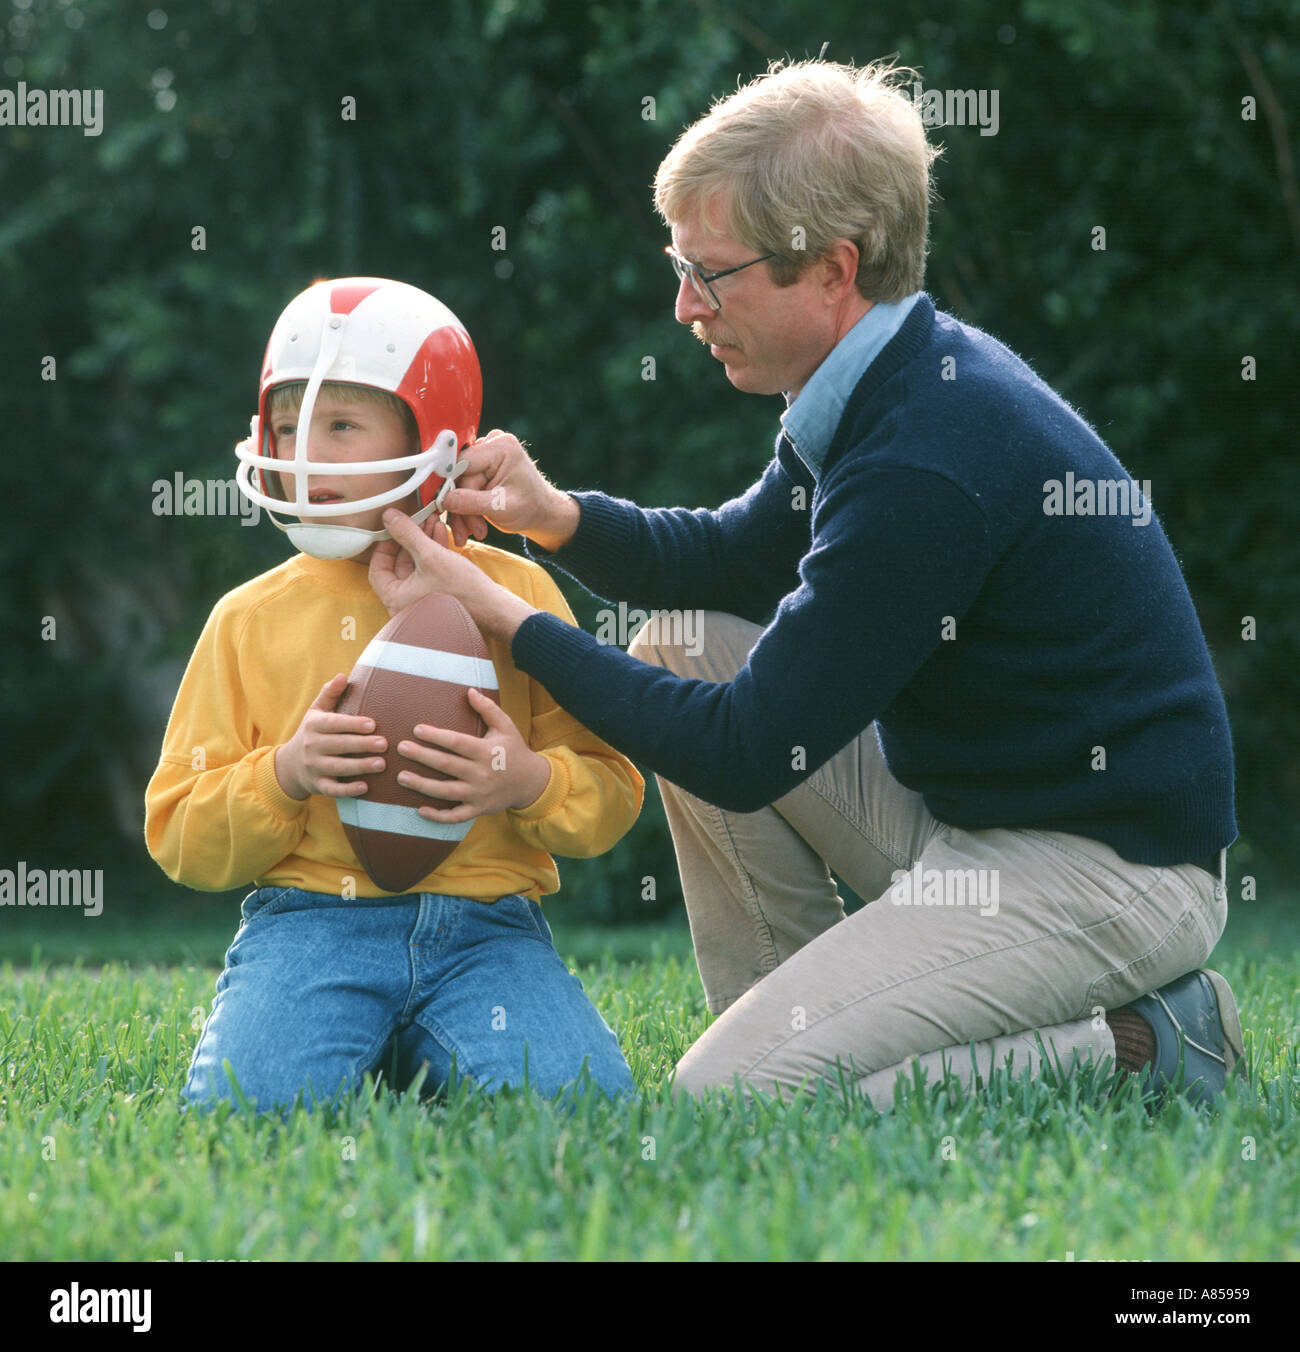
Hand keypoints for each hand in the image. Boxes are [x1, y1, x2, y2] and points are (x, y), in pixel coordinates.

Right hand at [274, 673, 386, 800]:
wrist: (290, 765)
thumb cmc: (313, 732)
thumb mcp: (316, 712)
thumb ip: (330, 693)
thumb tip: (343, 675)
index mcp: (314, 725)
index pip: (333, 724)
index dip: (352, 724)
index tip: (373, 724)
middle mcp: (311, 746)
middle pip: (338, 745)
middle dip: (361, 745)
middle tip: (385, 744)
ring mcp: (314, 767)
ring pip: (337, 768)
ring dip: (360, 767)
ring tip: (382, 764)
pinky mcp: (318, 786)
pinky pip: (333, 790)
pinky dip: (348, 790)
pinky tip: (365, 787)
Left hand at [368, 509, 538, 641]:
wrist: (494, 609)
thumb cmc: (462, 590)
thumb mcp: (431, 556)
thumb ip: (407, 534)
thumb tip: (389, 516)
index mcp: (396, 599)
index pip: (378, 569)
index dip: (385, 545)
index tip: (395, 528)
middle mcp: (406, 603)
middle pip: (398, 565)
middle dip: (410, 538)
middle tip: (418, 519)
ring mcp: (423, 599)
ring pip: (416, 565)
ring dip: (423, 541)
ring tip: (433, 521)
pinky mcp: (440, 595)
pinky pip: (430, 571)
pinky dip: (434, 552)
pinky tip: (442, 533)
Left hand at [396, 688, 550, 822]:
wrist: (531, 782)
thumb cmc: (513, 750)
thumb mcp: (506, 726)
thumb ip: (488, 709)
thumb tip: (469, 691)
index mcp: (487, 751)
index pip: (457, 742)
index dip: (436, 736)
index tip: (417, 729)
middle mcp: (482, 773)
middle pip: (447, 765)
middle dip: (422, 756)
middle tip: (401, 748)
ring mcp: (479, 794)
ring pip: (446, 792)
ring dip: (422, 785)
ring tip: (401, 777)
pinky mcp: (478, 809)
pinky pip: (456, 816)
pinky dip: (438, 816)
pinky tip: (419, 810)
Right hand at [439, 429, 579, 550]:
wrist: (542, 513)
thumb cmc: (531, 509)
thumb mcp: (502, 509)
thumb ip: (472, 502)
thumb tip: (445, 500)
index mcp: (502, 448)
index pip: (463, 462)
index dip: (451, 486)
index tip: (444, 507)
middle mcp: (493, 444)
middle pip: (460, 476)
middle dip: (462, 506)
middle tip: (467, 532)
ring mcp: (487, 453)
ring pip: (460, 483)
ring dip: (464, 511)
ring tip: (476, 532)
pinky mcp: (482, 465)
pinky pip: (464, 485)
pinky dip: (467, 506)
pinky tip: (474, 523)